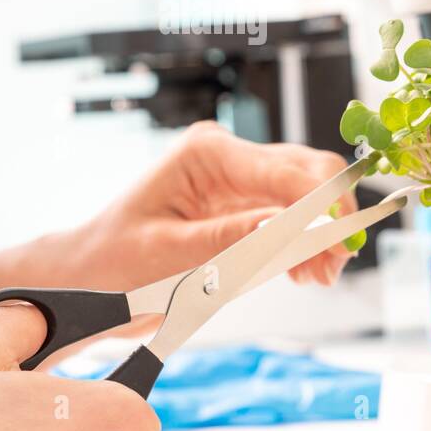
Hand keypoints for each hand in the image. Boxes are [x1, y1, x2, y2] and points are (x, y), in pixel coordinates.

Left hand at [65, 122, 358, 291]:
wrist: (89, 275)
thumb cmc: (113, 260)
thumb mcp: (165, 253)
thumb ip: (226, 238)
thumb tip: (281, 227)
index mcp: (206, 153)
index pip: (283, 169)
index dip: (320, 202)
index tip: (341, 239)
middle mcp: (228, 158)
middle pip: (306, 171)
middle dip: (329, 216)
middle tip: (337, 263)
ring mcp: (239, 181)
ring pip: (306, 196)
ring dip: (321, 234)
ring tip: (321, 276)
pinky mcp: (243, 208)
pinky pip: (291, 219)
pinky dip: (306, 244)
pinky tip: (305, 273)